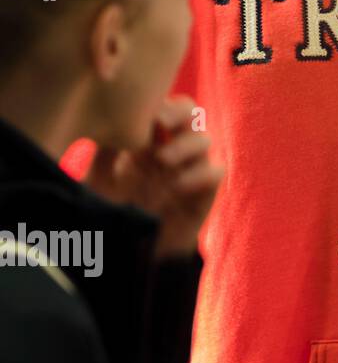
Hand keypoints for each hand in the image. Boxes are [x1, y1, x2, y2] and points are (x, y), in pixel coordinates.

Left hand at [85, 96, 224, 258]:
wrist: (130, 260)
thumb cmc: (112, 219)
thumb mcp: (97, 182)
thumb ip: (102, 154)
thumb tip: (105, 122)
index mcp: (150, 144)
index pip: (166, 108)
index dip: (160, 102)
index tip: (141, 110)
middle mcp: (173, 153)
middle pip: (191, 115)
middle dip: (178, 113)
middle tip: (159, 121)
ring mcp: (190, 172)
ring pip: (205, 141)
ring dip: (186, 145)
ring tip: (162, 160)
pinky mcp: (203, 195)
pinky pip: (216, 173)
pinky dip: (200, 174)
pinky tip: (176, 185)